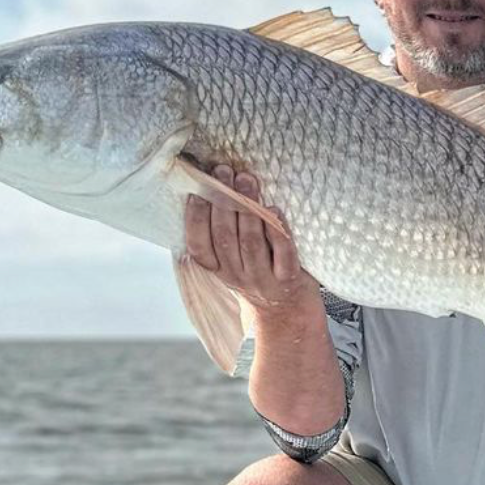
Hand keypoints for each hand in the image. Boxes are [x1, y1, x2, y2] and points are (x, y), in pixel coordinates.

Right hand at [183, 165, 319, 313]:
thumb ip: (222, 232)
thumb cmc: (258, 272)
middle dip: (223, 201)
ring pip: (250, 243)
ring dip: (248, 209)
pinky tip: (274, 209)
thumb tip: (214, 184)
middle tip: (225, 171)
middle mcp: (237, 275)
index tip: (198, 187)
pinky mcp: (288, 279)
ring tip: (247, 181)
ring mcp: (262, 279)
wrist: (287, 313)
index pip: (198, 244)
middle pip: (224, 237)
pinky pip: (282, 254)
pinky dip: (278, 231)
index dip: (195, 216)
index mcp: (218, 268)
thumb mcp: (232, 260)